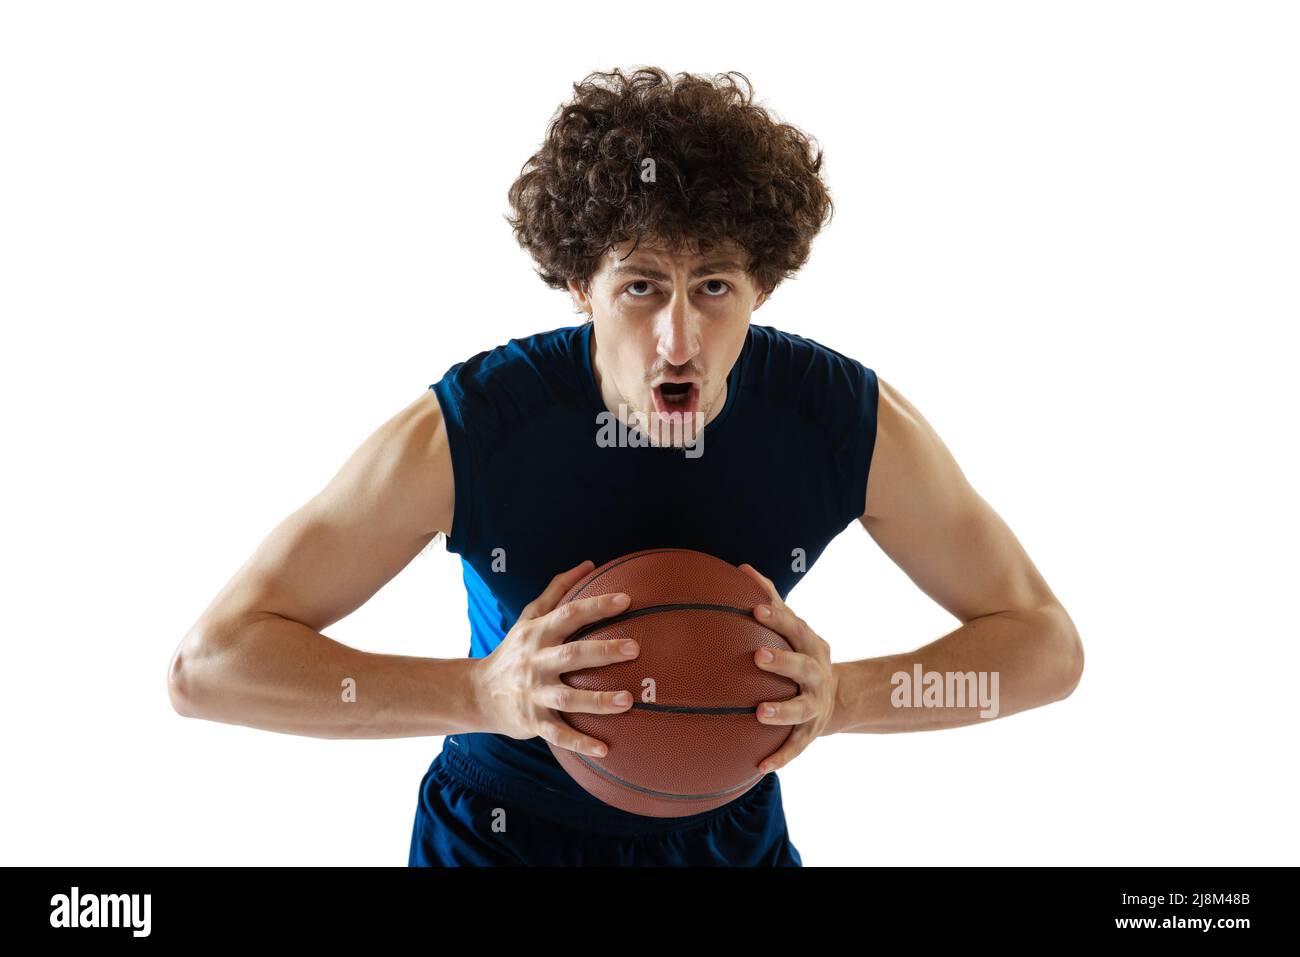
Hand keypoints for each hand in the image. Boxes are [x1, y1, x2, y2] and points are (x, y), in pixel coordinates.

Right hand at [469, 559, 639, 757]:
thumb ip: (558, 590)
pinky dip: (580, 742)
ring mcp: (533, 694)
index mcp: (537, 634)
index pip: (569, 614)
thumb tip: (588, 563)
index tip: (626, 600)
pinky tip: (605, 749)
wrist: (477, 693)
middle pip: (571, 654)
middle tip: (635, 648)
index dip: (596, 606)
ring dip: (597, 701)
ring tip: (627, 701)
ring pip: (567, 698)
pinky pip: (558, 734)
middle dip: (602, 651)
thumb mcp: (529, 617)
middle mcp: (535, 662)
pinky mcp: (532, 721)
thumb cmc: (514, 651)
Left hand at [739, 563, 838, 773]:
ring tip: (760, 713)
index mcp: (810, 645)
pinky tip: (760, 767)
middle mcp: (817, 674)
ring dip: (782, 711)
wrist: (836, 696)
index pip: (794, 627)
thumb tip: (741, 568)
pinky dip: (781, 757)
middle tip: (758, 656)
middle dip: (783, 662)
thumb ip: (770, 599)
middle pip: (804, 667)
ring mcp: (816, 705)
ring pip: (801, 710)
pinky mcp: (811, 733)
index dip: (777, 619)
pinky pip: (796, 747)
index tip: (755, 609)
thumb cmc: (800, 652)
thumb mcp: (793, 628)